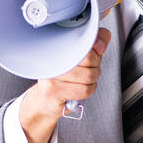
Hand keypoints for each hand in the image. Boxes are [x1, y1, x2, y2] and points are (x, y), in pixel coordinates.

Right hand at [19, 27, 112, 142]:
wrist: (38, 104)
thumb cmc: (58, 80)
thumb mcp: (71, 60)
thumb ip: (89, 46)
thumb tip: (104, 37)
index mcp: (57, 46)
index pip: (86, 39)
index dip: (99, 44)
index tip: (100, 45)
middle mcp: (52, 58)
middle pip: (90, 57)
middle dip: (96, 64)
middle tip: (90, 66)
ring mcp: (52, 75)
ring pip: (90, 75)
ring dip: (93, 80)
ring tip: (84, 80)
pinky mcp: (53, 91)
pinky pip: (84, 91)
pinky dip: (88, 92)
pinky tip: (80, 90)